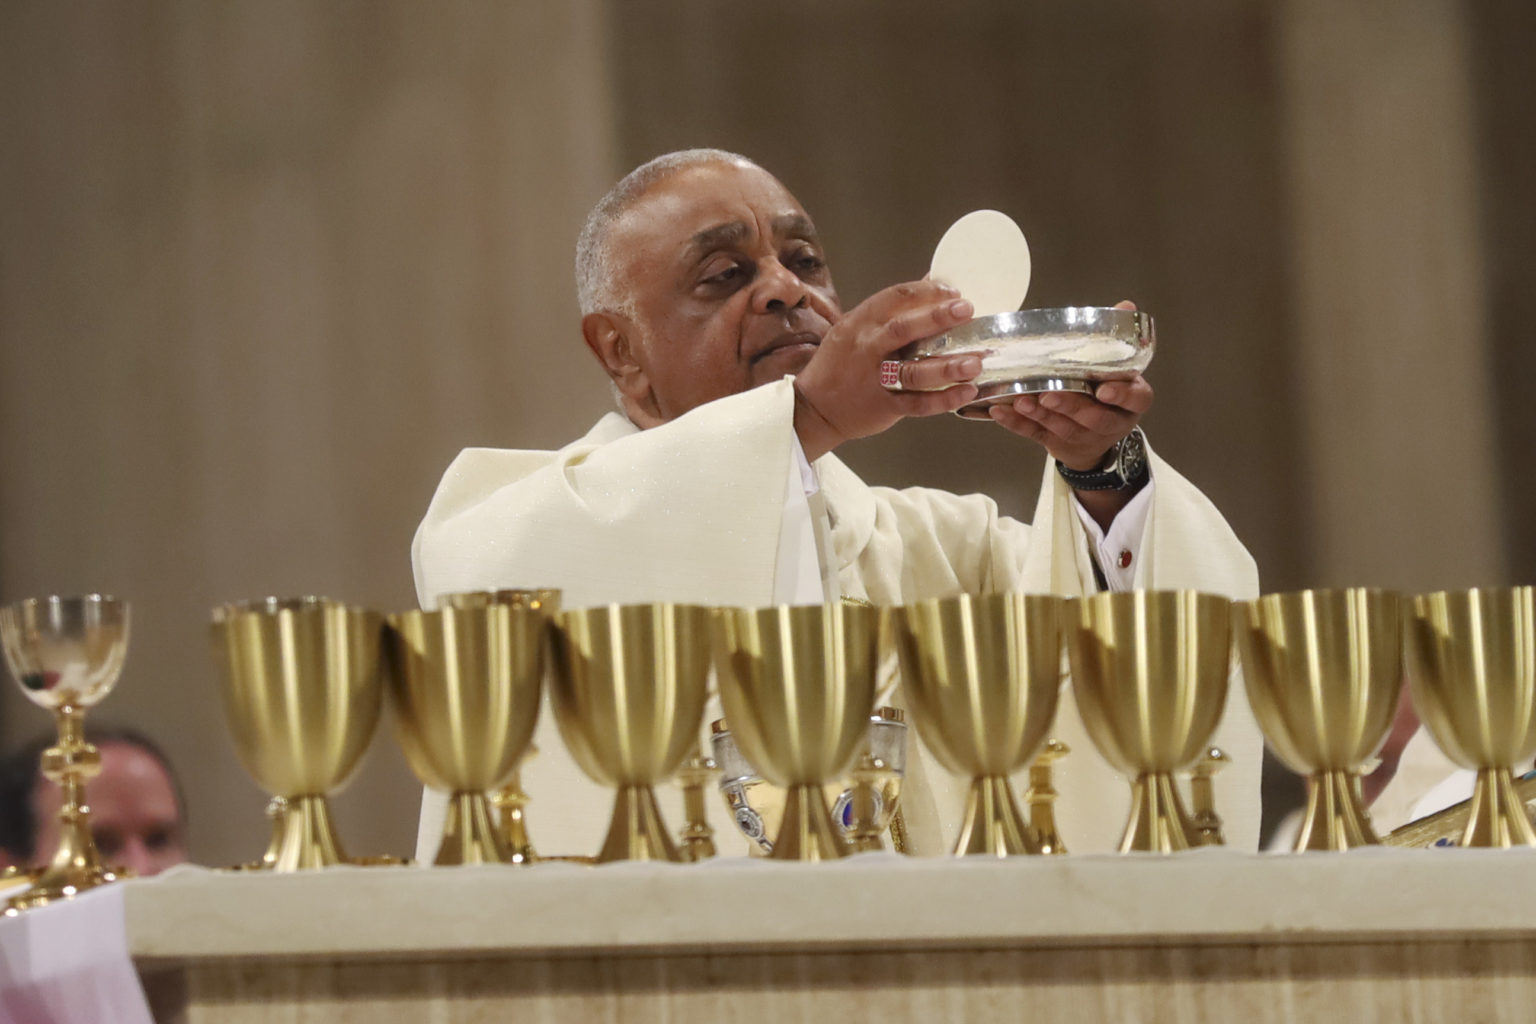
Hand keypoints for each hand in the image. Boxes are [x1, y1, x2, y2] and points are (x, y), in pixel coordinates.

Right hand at [793, 281, 980, 460]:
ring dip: (947, 367)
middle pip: (903, 329)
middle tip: (967, 311)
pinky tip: (966, 392)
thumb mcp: (854, 328)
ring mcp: (874, 379)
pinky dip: (943, 399)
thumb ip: (890, 310)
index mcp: (860, 323)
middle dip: (937, 318)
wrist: (814, 407)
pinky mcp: (883, 406)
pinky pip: (917, 404)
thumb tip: (932, 281)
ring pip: (914, 371)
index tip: (953, 292)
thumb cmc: (839, 364)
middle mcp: (866, 348)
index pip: (894, 298)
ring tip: (975, 362)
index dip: (926, 292)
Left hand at [986, 301, 1152, 470]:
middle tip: (1049, 394)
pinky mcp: (1056, 443)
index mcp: (1131, 401)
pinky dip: (1016, 423)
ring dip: (1040, 415)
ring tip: (1020, 400)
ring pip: (1063, 428)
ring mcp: (1083, 436)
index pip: (1135, 399)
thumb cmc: (1104, 391)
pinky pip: (1035, 434)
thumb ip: (1115, 340)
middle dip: (1070, 406)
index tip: (1104, 390)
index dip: (1121, 395)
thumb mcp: (1116, 368)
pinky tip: (999, 411)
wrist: (1094, 439)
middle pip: (1094, 418)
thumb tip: (1126, 305)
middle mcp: (1110, 422)